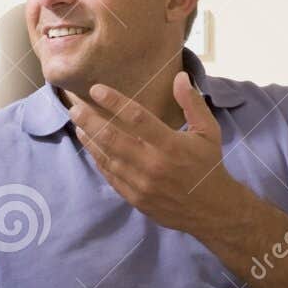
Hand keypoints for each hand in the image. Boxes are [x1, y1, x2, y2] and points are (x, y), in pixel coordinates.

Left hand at [68, 73, 241, 232]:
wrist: (212, 210)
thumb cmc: (208, 165)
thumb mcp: (208, 131)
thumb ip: (192, 103)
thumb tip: (179, 76)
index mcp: (171, 145)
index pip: (137, 117)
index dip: (114, 101)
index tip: (96, 89)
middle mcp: (153, 164)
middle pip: (112, 138)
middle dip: (90, 120)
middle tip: (75, 107)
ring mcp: (141, 184)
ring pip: (107, 157)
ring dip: (90, 139)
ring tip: (78, 124)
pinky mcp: (135, 198)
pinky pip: (110, 176)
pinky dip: (98, 160)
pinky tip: (91, 147)